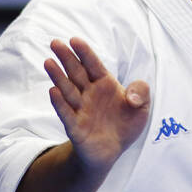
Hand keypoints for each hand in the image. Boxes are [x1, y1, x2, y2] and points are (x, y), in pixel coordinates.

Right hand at [43, 37, 149, 178]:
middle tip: (54, 43)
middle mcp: (89, 93)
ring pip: (68, 90)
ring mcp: (80, 109)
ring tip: (49, 62)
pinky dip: (60, 103)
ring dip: (58, 76)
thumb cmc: (125, 124)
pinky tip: (53, 91)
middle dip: (66, 58)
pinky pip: (66, 113)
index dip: (85, 52)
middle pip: (76, 72)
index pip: (93, 64)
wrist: (112, 151)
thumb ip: (141, 93)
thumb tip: (130, 96)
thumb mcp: (142, 108)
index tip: (75, 40)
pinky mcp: (75, 127)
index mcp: (105, 84)